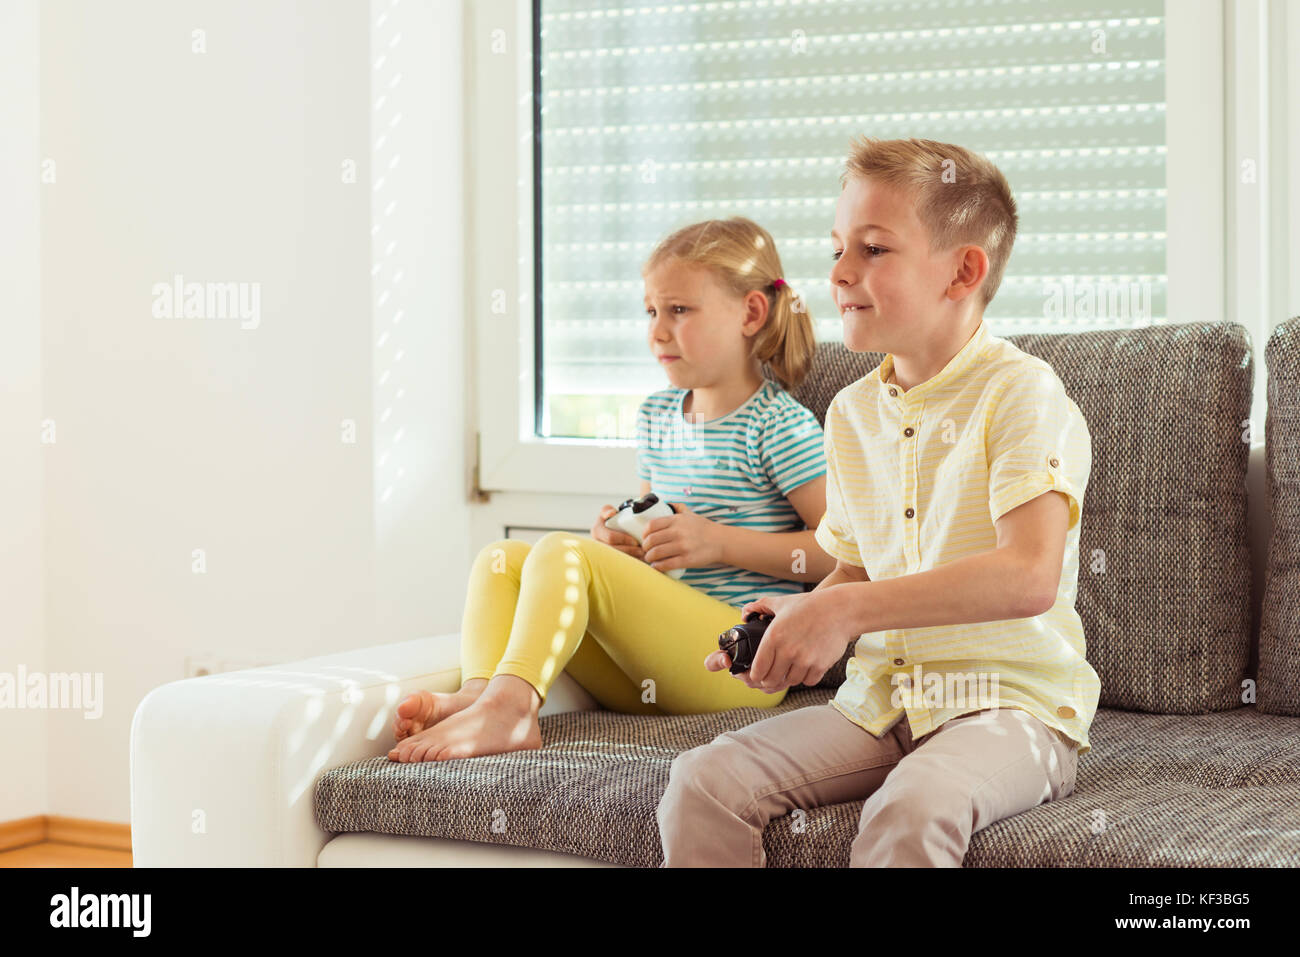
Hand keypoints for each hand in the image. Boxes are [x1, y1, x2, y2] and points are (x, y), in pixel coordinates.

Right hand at [591, 504, 644, 560]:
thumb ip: (607, 510)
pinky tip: (639, 561)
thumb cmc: (610, 520)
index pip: (610, 537)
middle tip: (642, 550)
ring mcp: (601, 554)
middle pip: (615, 550)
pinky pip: (619, 565)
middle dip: (630, 551)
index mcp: (597, 531)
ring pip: (617, 560)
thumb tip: (612, 513)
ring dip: (631, 558)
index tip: (635, 541)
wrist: (611, 530)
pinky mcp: (608, 561)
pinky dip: (630, 563)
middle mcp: (596, 544)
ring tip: (642, 555)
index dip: (624, 539)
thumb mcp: (606, 512)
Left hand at [641, 502, 722, 575]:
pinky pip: (666, 564)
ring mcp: (683, 546)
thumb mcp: (690, 514)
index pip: (651, 525)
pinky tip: (656, 566)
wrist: (721, 541)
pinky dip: (658, 566)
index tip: (644, 538)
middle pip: (651, 540)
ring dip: (649, 557)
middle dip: (645, 547)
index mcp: (677, 520)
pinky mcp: (687, 560)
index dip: (644, 533)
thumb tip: (664, 503)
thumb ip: (677, 507)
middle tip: (646, 550)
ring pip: (656, 553)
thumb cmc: (704, 528)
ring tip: (650, 559)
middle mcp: (678, 532)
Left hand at [704, 590, 855, 692]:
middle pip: (771, 680)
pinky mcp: (820, 666)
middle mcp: (788, 651)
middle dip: (769, 681)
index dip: (754, 676)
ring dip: (788, 678)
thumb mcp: (782, 602)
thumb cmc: (810, 605)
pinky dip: (805, 677)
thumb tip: (745, 613)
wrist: (840, 609)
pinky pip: (808, 681)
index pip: (758, 670)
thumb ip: (760, 606)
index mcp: (774, 637)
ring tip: (789, 670)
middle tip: (771, 677)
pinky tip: (805, 668)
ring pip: (790, 682)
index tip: (757, 675)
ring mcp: (805, 660)